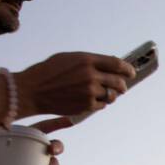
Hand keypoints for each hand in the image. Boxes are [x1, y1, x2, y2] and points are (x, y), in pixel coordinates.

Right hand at [15, 52, 134, 118]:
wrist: (33, 90)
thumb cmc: (49, 72)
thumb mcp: (68, 59)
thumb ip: (89, 61)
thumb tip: (112, 64)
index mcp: (86, 60)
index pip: (116, 64)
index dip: (127, 69)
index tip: (131, 72)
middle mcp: (90, 75)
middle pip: (119, 82)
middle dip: (122, 85)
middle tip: (122, 87)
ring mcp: (89, 91)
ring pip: (111, 95)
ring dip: (110, 95)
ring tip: (102, 93)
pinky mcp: (87, 105)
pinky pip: (102, 105)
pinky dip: (99, 103)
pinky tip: (90, 100)